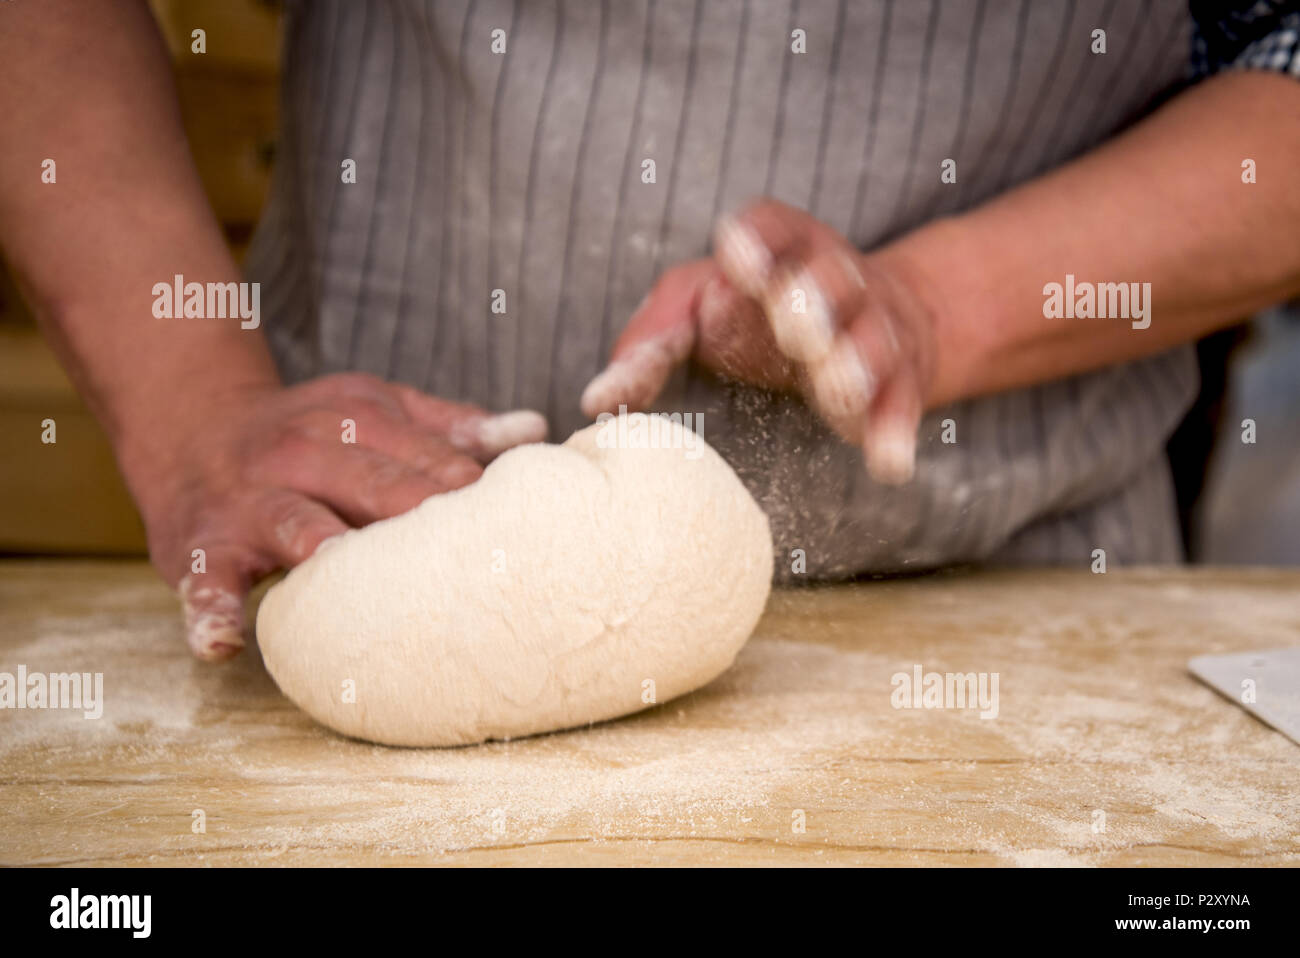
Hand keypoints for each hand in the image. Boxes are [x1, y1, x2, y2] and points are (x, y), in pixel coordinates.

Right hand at [119, 372, 545, 661]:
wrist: (188, 427)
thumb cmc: (309, 432)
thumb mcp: (373, 410)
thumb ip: (449, 428)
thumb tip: (534, 429)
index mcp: (353, 420)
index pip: (418, 453)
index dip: (462, 483)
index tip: (509, 513)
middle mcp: (300, 454)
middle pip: (364, 480)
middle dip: (405, 506)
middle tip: (453, 543)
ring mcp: (248, 501)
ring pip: (290, 523)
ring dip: (315, 544)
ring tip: (338, 566)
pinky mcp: (199, 547)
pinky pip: (204, 582)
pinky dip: (207, 612)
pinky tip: (222, 644)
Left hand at [580, 198, 939, 483]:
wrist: (863, 321)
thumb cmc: (756, 314)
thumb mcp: (699, 307)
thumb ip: (651, 339)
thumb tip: (596, 401)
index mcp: (781, 248)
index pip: (774, 226)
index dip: (759, 240)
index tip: (736, 259)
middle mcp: (832, 278)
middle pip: (831, 279)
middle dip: (813, 299)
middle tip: (795, 324)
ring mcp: (872, 326)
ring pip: (873, 338)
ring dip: (857, 363)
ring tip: (840, 391)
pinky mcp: (899, 379)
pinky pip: (901, 402)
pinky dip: (894, 428)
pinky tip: (887, 462)